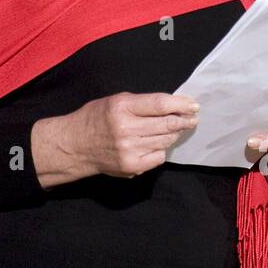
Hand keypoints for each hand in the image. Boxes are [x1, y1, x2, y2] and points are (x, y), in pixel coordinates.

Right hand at [31, 92, 199, 187]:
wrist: (75, 145)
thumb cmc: (96, 118)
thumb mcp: (115, 101)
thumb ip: (141, 103)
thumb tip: (172, 106)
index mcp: (122, 107)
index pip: (160, 104)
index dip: (180, 104)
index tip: (192, 105)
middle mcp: (126, 129)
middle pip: (167, 124)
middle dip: (184, 121)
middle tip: (192, 118)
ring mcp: (129, 150)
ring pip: (165, 141)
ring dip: (174, 134)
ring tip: (176, 129)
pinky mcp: (131, 166)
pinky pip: (158, 156)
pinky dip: (161, 148)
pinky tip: (157, 143)